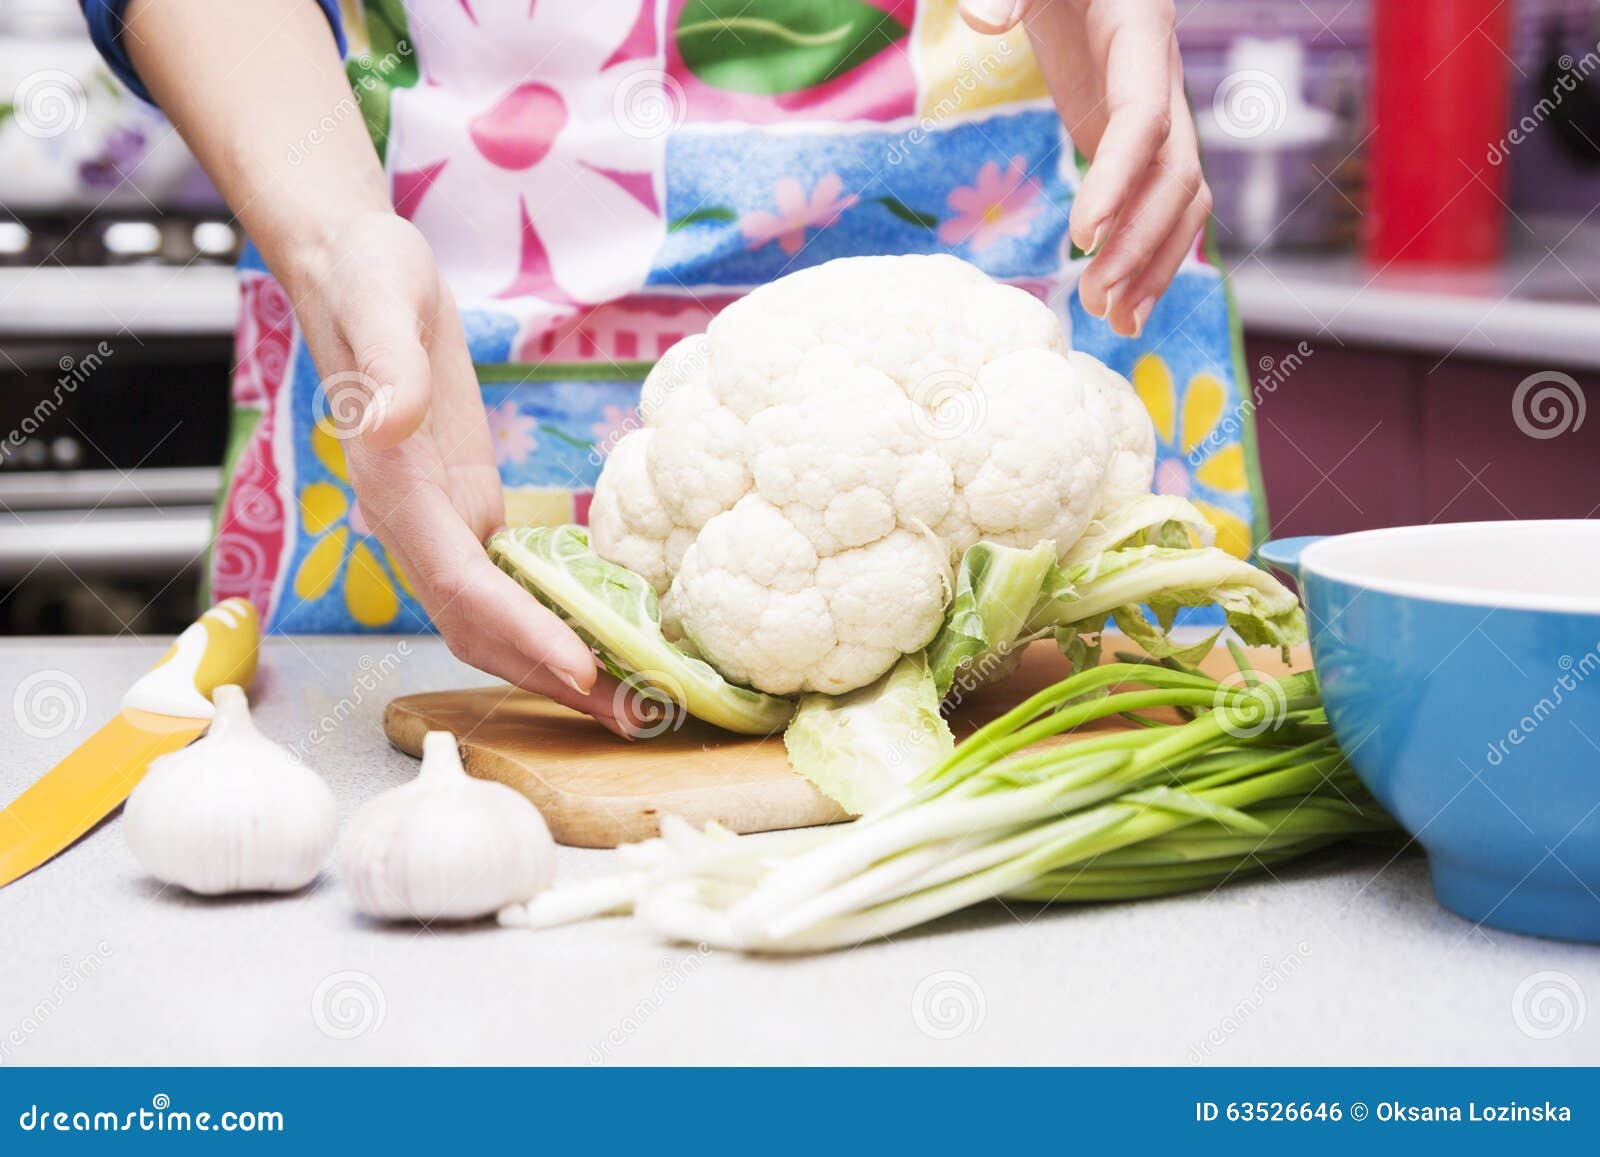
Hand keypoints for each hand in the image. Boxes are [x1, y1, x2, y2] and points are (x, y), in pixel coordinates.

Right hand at [282, 213, 635, 734]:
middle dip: (546, 676)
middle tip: (628, 716)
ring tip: (626, 701)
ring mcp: (439, 522)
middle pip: (477, 626)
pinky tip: (602, 637)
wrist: (354, 269)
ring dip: (552, 664)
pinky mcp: (466, 508)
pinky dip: (551, 621)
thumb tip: (388, 422)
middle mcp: (412, 521)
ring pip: (490, 619)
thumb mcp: (380, 300)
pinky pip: (505, 585)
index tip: (579, 669)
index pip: (458, 581)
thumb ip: (386, 367)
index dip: (518, 630)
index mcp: (394, 486)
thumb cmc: (367, 278)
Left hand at [961, 0, 1210, 338]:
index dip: (1120, 180)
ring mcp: (1156, 112)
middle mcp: (1163, 78)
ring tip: (1114, 322)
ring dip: (1152, 265)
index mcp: (1143, 32)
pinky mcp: (1135, 139)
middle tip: (1092, 299)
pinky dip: (1148, 258)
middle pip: (1174, 174)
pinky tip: (1123, 309)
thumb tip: (980, 18)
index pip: (1144, 121)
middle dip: (1139, 243)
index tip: (1081, 236)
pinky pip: (1159, 205)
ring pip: (1181, 200)